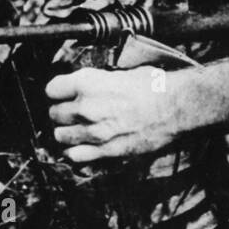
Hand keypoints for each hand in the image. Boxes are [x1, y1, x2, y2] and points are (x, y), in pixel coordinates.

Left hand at [46, 66, 178, 163]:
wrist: (176, 106)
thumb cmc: (155, 86)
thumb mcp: (121, 73)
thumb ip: (97, 82)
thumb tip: (85, 87)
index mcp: (88, 82)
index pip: (51, 90)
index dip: (58, 91)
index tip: (63, 94)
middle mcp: (86, 107)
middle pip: (53, 114)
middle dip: (61, 113)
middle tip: (73, 112)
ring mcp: (94, 131)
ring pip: (60, 136)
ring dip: (67, 133)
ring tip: (78, 129)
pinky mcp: (106, 150)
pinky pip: (75, 155)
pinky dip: (75, 151)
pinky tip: (83, 146)